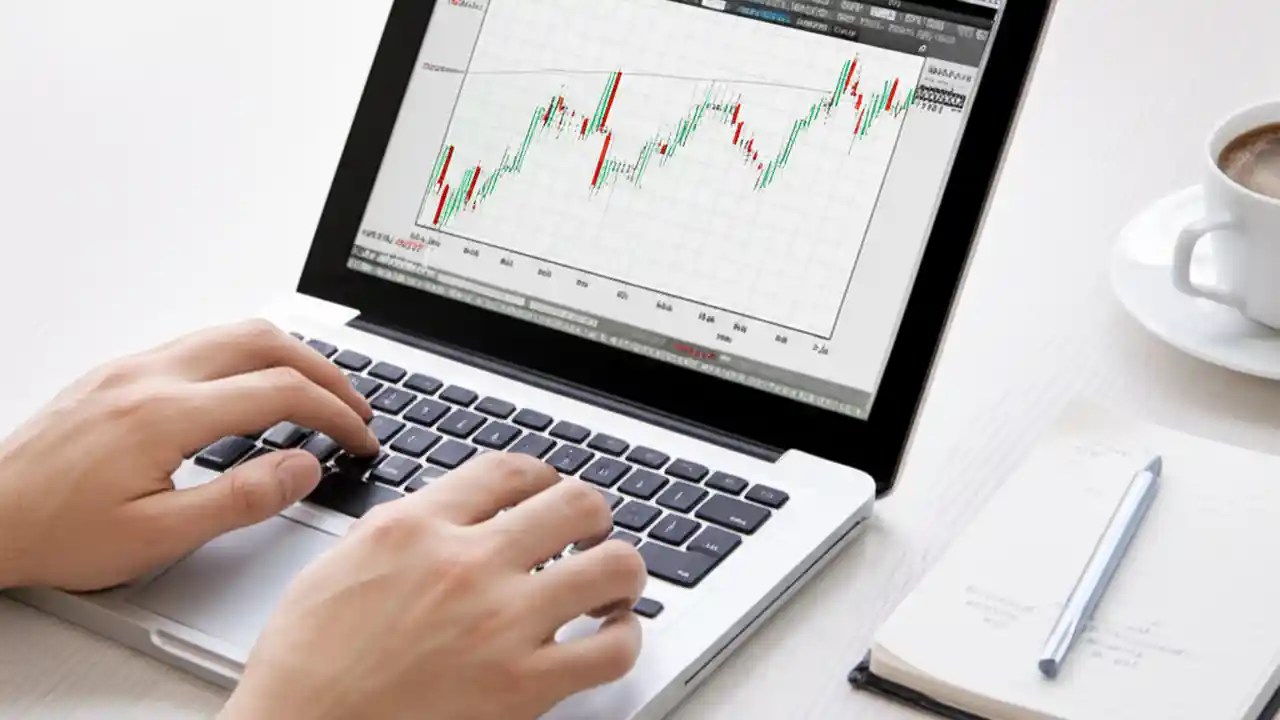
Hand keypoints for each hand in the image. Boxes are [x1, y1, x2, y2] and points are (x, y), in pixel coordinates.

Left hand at [0, 320, 378, 590]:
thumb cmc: (55, 534)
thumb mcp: (156, 537)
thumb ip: (241, 499)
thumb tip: (304, 467)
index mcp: (165, 415)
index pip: (281, 392)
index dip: (336, 413)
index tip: (361, 438)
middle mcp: (151, 376)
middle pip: (265, 342)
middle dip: (325, 371)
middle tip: (354, 407)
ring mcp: (132, 367)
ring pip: (233, 333)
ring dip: (288, 357)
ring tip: (318, 393)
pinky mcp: (118, 373)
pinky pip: (201, 343)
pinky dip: (249, 358)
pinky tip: (255, 390)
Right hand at [221, 453, 646, 719]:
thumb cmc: (304, 667)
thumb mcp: (336, 567)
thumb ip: (400, 531)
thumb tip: (444, 515)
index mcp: (415, 528)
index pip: (509, 470)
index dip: (541, 475)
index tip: (546, 489)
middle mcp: (466, 564)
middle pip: (575, 503)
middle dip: (591, 514)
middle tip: (588, 533)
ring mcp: (502, 624)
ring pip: (613, 566)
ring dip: (621, 570)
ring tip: (611, 584)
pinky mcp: (524, 687)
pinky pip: (612, 650)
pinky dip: (623, 638)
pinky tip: (609, 637)